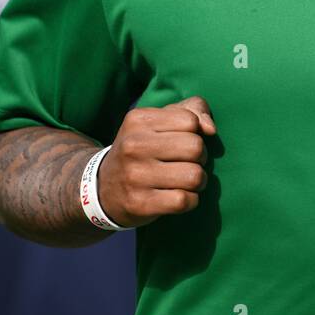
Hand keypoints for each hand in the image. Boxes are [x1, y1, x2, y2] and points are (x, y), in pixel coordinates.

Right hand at [97, 96, 216, 227]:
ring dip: (198, 181)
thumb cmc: (143, 149)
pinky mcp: (140, 203)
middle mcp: (133, 145)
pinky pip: (184, 201)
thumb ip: (193, 110)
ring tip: (185, 181)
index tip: (183, 143)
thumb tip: (211, 129)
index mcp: (138, 120)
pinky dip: (190, 201)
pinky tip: (178, 197)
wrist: (103, 188)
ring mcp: (135, 176)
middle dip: (200, 158)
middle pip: (196, 148)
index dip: (196, 133)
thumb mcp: (160, 121)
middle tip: (188, 163)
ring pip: (194, 176)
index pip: (190, 121)